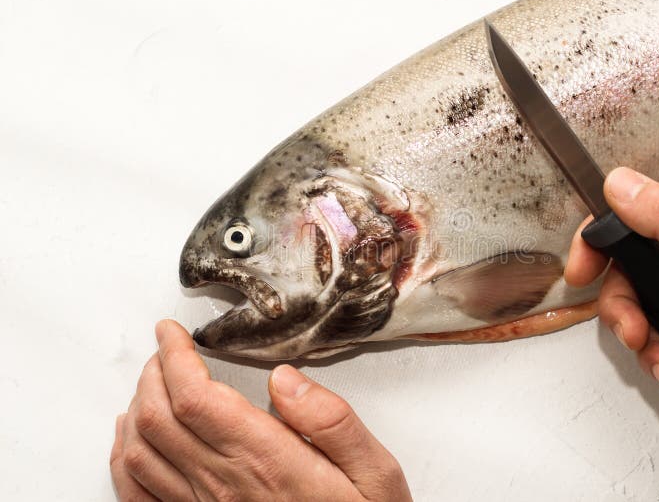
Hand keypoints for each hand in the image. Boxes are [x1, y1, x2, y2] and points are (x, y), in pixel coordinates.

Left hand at [110, 320, 411, 500]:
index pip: (196, 398)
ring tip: (153, 381)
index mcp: (268, 461)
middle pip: (158, 418)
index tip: (170, 333)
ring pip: (141, 451)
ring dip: (137, 407)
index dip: (173, 357)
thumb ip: (333, 421)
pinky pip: (137, 493)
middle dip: (153, 372)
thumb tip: (285, 378)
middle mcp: (227, 485)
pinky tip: (132, 436)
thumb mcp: (374, 473)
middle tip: (165, 350)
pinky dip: (125, 457)